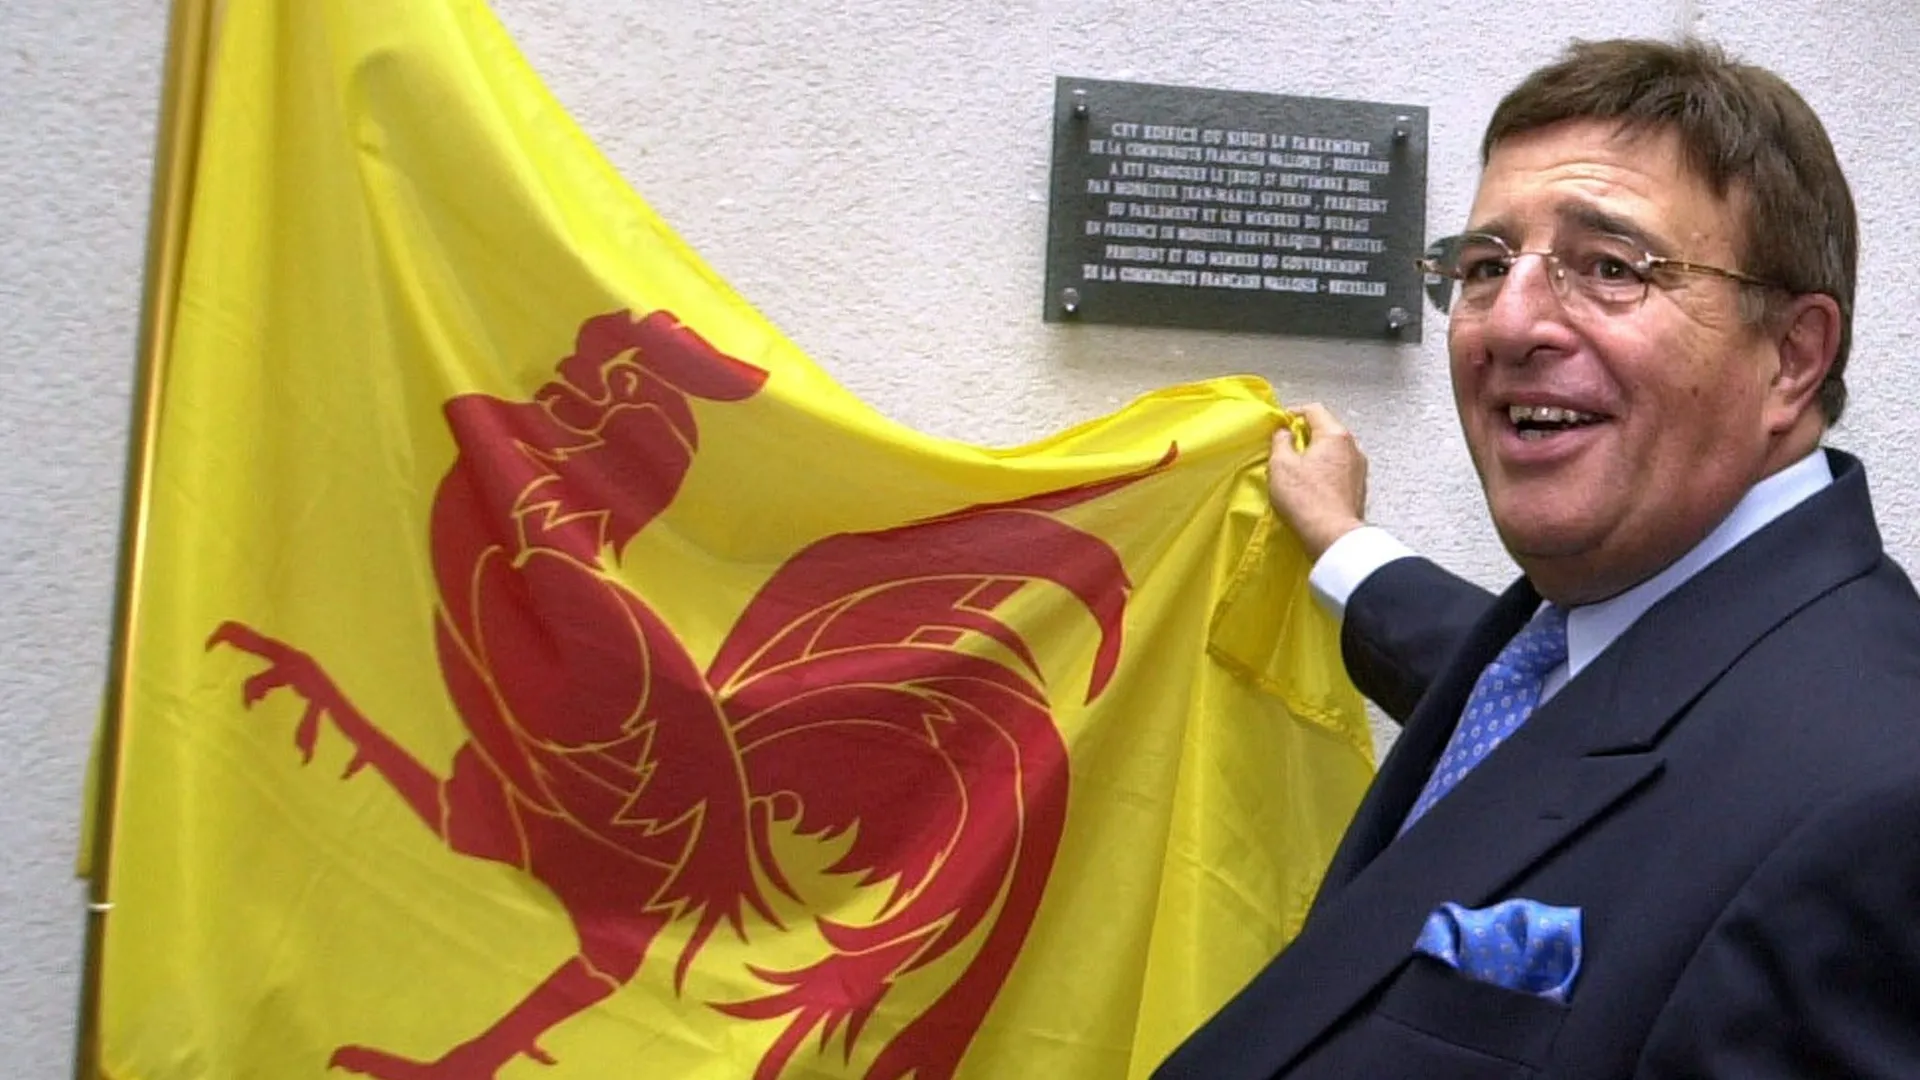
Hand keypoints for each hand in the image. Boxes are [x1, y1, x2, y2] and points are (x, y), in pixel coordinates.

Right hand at [1268, 403, 1367, 559]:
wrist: (1332, 536)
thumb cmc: (1305, 499)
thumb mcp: (1281, 466)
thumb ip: (1280, 442)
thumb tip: (1284, 433)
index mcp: (1335, 435)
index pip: (1314, 410)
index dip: (1293, 413)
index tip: (1280, 424)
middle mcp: (1353, 447)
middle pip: (1327, 429)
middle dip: (1305, 435)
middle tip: (1286, 447)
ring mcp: (1360, 468)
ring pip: (1334, 450)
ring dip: (1316, 454)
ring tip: (1298, 468)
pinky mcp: (1360, 487)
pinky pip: (1340, 469)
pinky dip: (1326, 470)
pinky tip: (1313, 485)